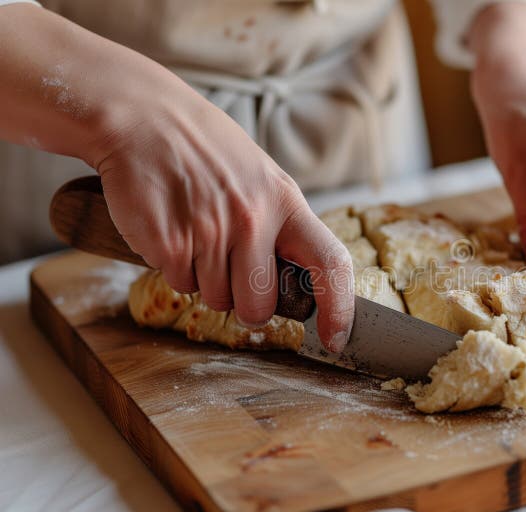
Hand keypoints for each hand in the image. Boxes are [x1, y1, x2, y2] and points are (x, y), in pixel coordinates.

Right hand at [93, 83, 353, 350]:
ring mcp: (210, 231)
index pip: (331, 264)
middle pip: (259, 306)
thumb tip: (302, 285)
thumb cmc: (208, 153)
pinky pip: (179, 284)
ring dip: (205, 280)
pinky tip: (173, 229)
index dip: (339, 309)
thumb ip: (283, 227)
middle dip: (246, 306)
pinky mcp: (168, 242)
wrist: (144, 118)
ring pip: (215, 300)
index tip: (337, 338)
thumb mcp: (262, 178)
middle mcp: (253, 219)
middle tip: (231, 274)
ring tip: (196, 233)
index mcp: (286, 202)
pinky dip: (174, 268)